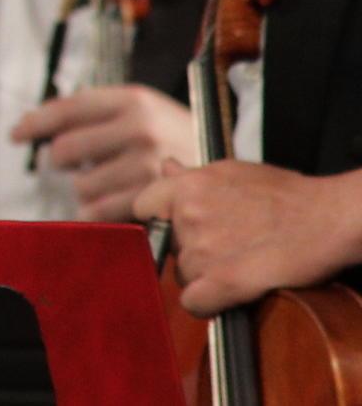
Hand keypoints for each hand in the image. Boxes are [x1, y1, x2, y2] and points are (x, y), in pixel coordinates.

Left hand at [10, 84, 196, 219]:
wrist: (235, 172)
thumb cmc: (179, 139)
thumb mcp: (145, 111)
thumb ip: (95, 115)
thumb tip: (29, 126)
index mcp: (133, 100)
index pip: (67, 109)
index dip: (35, 122)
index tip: (16, 134)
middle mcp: (139, 128)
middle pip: (66, 149)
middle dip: (63, 161)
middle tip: (76, 165)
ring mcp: (148, 165)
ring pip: (82, 185)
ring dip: (86, 189)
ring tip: (111, 184)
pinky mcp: (154, 199)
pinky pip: (100, 210)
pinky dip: (97, 212)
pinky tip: (112, 205)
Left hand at [135, 159, 361, 314]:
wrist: (328, 217)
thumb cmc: (286, 195)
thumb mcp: (233, 172)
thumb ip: (193, 176)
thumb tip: (165, 167)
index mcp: (187, 186)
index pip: (143, 208)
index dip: (160, 223)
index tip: (176, 231)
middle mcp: (188, 214)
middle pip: (168, 246)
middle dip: (190, 251)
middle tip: (227, 249)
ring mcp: (204, 248)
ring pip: (184, 276)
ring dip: (206, 278)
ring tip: (241, 266)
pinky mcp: (225, 281)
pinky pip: (194, 303)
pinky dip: (208, 305)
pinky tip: (227, 296)